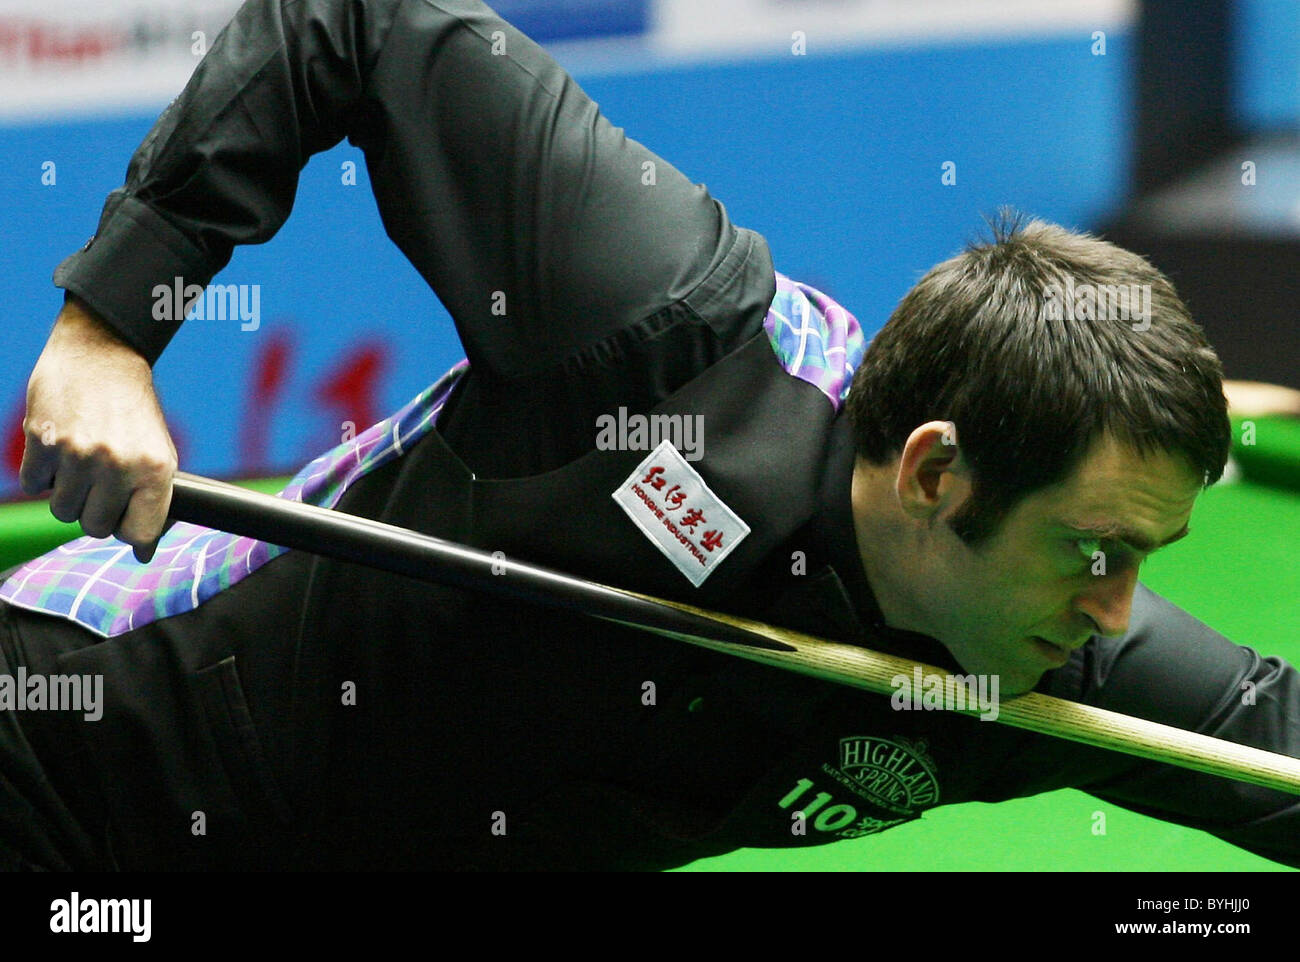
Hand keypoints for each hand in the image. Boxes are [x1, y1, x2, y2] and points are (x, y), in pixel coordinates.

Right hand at [20, 295, 177, 562]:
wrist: (102, 354)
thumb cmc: (132, 410)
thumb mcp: (157, 451)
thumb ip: (152, 500)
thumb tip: (143, 552)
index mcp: (155, 469)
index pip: (140, 533)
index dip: (131, 534)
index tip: (126, 526)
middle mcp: (118, 464)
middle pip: (96, 527)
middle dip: (96, 512)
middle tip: (100, 484)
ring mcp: (78, 454)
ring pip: (62, 511)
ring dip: (68, 494)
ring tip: (81, 463)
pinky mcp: (42, 441)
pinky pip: (33, 485)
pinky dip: (42, 475)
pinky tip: (59, 449)